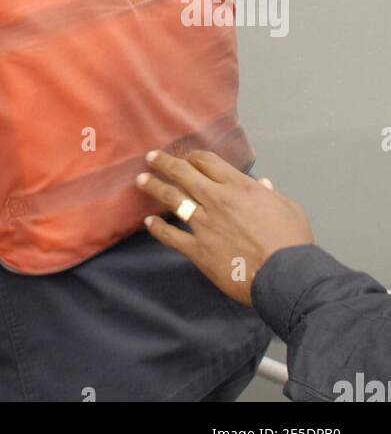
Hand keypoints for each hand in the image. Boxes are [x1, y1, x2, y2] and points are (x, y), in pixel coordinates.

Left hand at [136, 150, 314, 305]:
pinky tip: (148, 222)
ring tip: (141, 180)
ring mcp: (205, 224)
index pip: (207, 162)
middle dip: (164, 163)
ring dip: (155, 187)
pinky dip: (158, 228)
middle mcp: (216, 200)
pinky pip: (171, 236)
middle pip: (183, 174)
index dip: (193, 157)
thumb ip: (269, 194)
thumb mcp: (287, 207)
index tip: (186, 157)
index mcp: (238, 186)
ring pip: (172, 199)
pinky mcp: (199, 250)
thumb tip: (262, 184)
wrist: (286, 275)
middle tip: (151, 158)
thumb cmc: (292, 241)